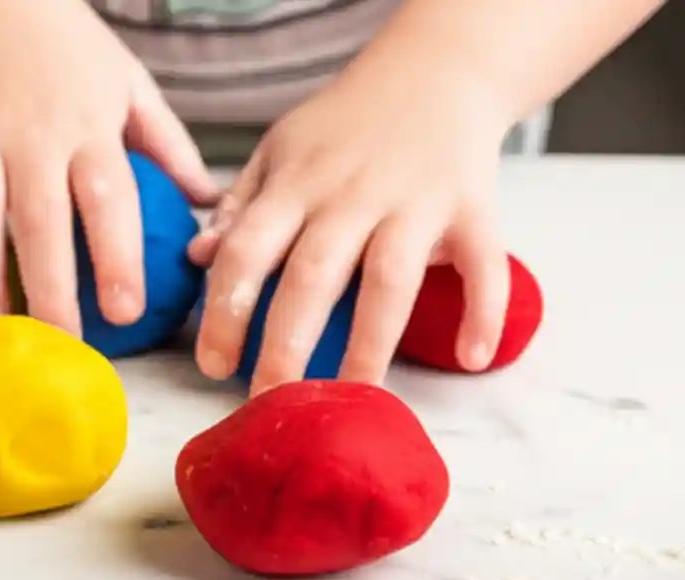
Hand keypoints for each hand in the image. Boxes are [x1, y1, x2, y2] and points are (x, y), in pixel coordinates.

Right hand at [0, 0, 217, 334]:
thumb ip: (168, 145)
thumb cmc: (68, 43)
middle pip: (41, 218)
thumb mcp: (129, 83)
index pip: (109, 199)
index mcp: (89, 126)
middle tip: (59, 344)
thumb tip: (208, 203)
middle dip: (50, 286)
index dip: (117, 255)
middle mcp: (31, 131)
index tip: (126, 312)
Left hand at [188, 50, 514, 395]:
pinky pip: (483, 264)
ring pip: (389, 280)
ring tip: (352, 399)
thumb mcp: (279, 150)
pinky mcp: (473, 208)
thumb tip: (200, 259)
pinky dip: (484, 310)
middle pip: (312, 275)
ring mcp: (415, 202)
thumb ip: (241, 206)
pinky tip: (473, 358)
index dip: (226, 310)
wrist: (436, 71)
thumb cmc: (346, 125)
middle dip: (286, 344)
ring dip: (369, 344)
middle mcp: (351, 195)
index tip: (213, 365)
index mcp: (296, 184)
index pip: (247, 251)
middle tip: (269, 402)